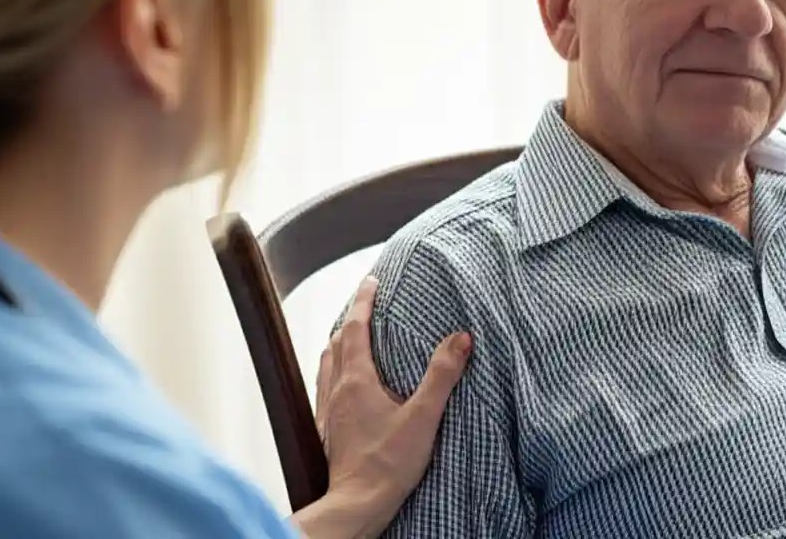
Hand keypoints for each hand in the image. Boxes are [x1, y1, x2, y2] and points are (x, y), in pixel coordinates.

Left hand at [301, 276, 471, 537]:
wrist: (357, 504)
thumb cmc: (389, 463)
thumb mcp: (423, 416)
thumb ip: (442, 375)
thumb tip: (461, 338)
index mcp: (356, 380)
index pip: (356, 327)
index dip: (364, 301)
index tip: (371, 281)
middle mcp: (337, 389)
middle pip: (338, 341)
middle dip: (352, 318)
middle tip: (366, 304)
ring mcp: (329, 410)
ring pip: (327, 363)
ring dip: (339, 344)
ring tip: (352, 337)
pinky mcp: (328, 430)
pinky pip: (325, 387)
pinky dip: (334, 371)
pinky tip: (343, 384)